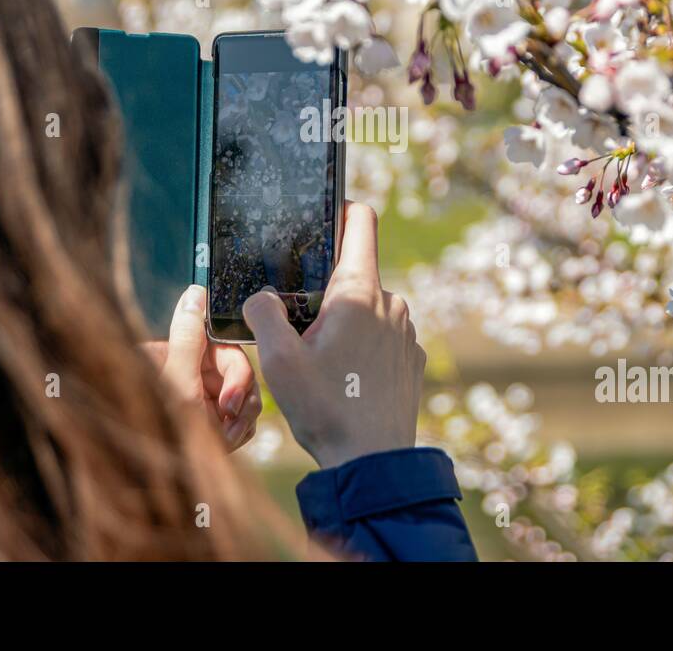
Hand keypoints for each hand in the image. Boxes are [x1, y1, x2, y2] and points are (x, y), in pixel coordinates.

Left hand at [146, 284, 261, 451]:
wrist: (162, 483)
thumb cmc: (161, 434)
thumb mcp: (177, 384)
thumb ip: (189, 337)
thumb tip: (195, 291)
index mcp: (175, 358)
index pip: (222, 345)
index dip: (235, 372)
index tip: (231, 401)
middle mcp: (189, 374)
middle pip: (238, 370)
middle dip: (240, 399)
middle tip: (230, 422)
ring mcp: (202, 398)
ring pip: (244, 393)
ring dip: (242, 418)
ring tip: (228, 439)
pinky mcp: (213, 420)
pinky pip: (242, 415)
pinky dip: (241, 430)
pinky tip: (229, 443)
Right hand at [243, 203, 423, 468]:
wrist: (371, 463)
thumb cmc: (325, 408)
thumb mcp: (277, 360)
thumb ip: (263, 314)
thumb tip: (260, 296)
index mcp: (359, 291)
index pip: (360, 221)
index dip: (340, 210)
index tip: (321, 218)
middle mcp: (391, 303)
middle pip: (354, 273)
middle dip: (326, 292)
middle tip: (300, 328)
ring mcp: (406, 331)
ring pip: (367, 310)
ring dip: (345, 325)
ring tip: (322, 363)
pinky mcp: (412, 359)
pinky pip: (383, 338)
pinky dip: (363, 349)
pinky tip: (344, 380)